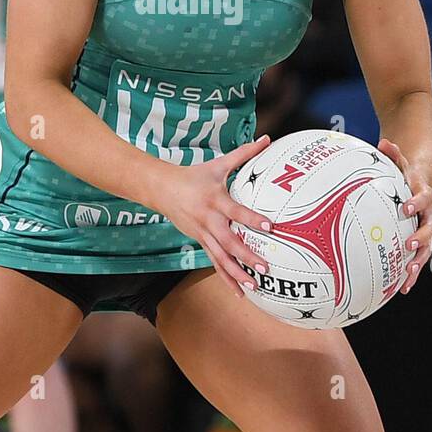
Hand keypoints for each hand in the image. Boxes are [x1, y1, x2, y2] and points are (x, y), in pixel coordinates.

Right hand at [147, 135, 277, 300]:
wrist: (162, 190)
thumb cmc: (194, 175)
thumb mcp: (218, 164)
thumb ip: (244, 154)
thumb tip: (267, 139)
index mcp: (215, 200)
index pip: (236, 211)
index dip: (251, 218)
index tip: (270, 226)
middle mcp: (208, 220)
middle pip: (228, 241)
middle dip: (246, 255)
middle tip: (265, 266)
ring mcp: (202, 234)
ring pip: (220, 258)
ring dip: (237, 273)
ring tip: (254, 286)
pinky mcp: (199, 242)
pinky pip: (215, 262)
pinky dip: (227, 278)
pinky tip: (240, 292)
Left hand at [378, 138, 431, 294]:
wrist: (422, 184)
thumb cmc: (405, 174)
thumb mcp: (400, 162)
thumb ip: (394, 154)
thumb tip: (383, 142)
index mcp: (423, 195)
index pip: (423, 197)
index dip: (416, 202)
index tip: (406, 208)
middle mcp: (429, 214)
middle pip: (430, 227)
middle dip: (421, 237)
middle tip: (409, 245)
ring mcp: (426, 230)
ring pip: (427, 248)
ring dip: (419, 262)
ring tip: (408, 275)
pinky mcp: (420, 242)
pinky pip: (418, 259)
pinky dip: (411, 273)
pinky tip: (402, 288)